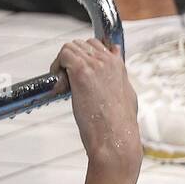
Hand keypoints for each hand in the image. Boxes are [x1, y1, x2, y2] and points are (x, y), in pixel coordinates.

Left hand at [50, 38, 141, 171]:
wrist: (116, 139)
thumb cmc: (120, 126)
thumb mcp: (127, 98)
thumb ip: (120, 82)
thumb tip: (120, 77)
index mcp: (119, 66)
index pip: (99, 45)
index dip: (85, 57)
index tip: (78, 71)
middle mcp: (108, 61)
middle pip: (83, 44)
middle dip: (73, 59)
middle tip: (68, 80)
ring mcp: (96, 65)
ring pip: (71, 47)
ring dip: (63, 62)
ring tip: (63, 83)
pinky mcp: (82, 71)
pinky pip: (64, 55)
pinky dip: (57, 66)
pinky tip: (59, 84)